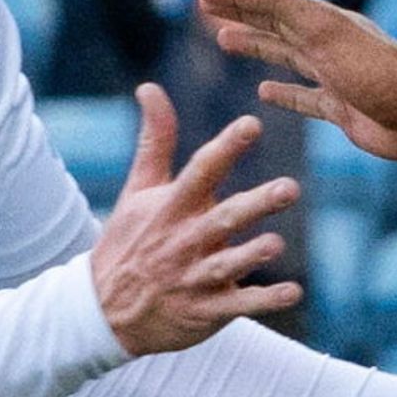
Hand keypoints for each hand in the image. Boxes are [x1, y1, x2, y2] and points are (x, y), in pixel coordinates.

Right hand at [90, 84, 302, 355]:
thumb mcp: (138, 188)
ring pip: (227, 265)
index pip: (200, 172)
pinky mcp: (205, 310)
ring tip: (276, 243)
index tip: (251, 124)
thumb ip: (155, 139)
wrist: (103, 310)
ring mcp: (194, 278)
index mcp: (172, 206)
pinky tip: (294, 292)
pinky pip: (237, 306)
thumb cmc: (130, 239)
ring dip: (251, 255)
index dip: (225, 148)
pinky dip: (264, 301)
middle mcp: (185, 240)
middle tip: (290, 188)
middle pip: (223, 220)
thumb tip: (149, 86)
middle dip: (255, 205)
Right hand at [198, 0, 396, 161]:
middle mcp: (325, 45)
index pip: (267, 2)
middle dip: (240, 13)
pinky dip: (284, 94)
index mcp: (319, 22)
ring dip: (256, 46)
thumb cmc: (374, 69)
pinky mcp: (342, 109)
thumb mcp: (319, 28)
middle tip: (205, 5)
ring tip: (225, 39)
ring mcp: (334, 76)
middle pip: (272, 25)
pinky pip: (305, 99)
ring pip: (285, 57)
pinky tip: (266, 92)